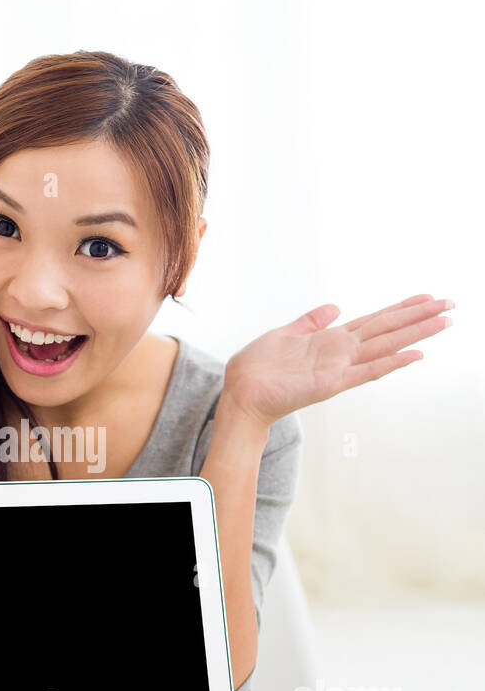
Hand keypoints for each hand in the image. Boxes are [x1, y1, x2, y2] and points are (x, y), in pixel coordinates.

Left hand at [221, 293, 454, 430]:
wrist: (240, 393)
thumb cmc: (258, 367)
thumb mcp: (285, 334)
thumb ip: (310, 321)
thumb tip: (335, 308)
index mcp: (331, 340)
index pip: (374, 321)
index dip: (401, 309)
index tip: (427, 297)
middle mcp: (342, 353)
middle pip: (388, 330)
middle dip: (419, 317)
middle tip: (450, 305)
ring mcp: (340, 368)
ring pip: (386, 347)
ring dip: (415, 334)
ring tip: (443, 322)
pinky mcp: (331, 383)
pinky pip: (367, 372)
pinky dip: (391, 363)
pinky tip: (414, 355)